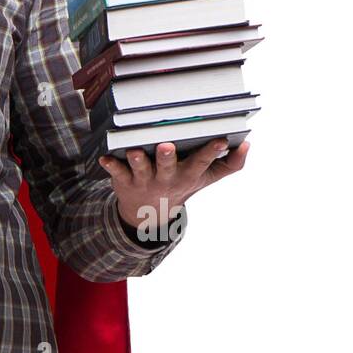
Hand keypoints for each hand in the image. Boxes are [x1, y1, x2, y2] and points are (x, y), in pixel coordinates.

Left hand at [98, 139, 249, 238]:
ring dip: (137, 160)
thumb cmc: (181, 184)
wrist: (149, 213)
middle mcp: (166, 177)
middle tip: (166, 145)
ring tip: (134, 151)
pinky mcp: (125, 179)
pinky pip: (116, 172)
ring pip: (141, 169)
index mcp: (188, 174)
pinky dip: (111, 166)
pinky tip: (105, 158)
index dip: (211, 152)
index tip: (220, 139)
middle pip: (168, 167)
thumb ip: (230, 164)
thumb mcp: (207, 179)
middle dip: (167, 157)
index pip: (202, 163)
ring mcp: (145, 179)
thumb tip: (247, 144)